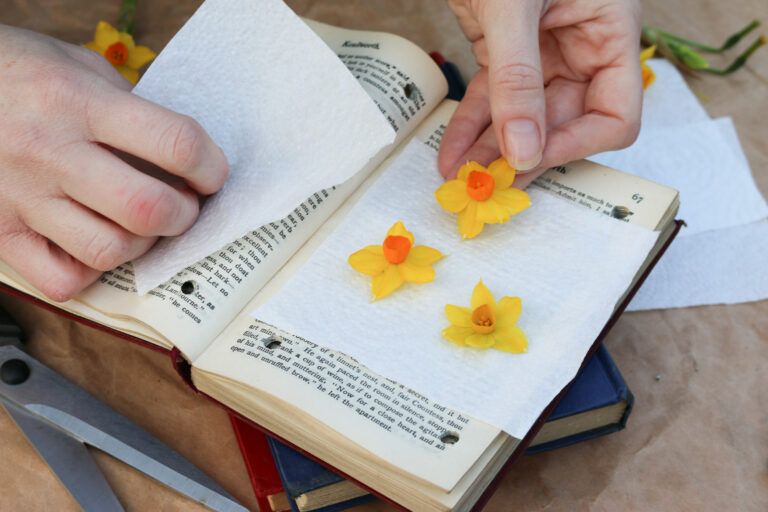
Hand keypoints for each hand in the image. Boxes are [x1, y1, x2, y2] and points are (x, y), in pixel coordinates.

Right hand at [0, 26, 227, 301]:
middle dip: (184, 213)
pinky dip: (89, 271)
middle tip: (181, 203)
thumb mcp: (78, 67)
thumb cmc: (16, 73)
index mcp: (78, 102)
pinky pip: (61, 280)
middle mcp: (49, 151)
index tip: (211, 174)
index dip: (211, 167)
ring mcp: (21, 197)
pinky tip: (91, 242)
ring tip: (136, 223)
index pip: (176, 144)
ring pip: (109, 251)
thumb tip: (184, 158)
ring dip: (141, 244)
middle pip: (149, 209)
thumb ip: (131, 110)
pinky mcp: (0, 232)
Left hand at [440, 0, 642, 187]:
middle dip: (523, 153)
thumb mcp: (514, 9)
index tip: (532, 159)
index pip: (615, 114)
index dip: (577, 144)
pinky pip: (492, 98)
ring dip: (491, 148)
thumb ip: (519, 80)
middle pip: (562, 122)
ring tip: (460, 175)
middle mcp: (581, 46)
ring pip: (522, 116)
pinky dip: (471, 124)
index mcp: (609, 31)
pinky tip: (452, 151)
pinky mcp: (505, 51)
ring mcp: (542, 51)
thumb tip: (523, 151)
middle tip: (487, 184)